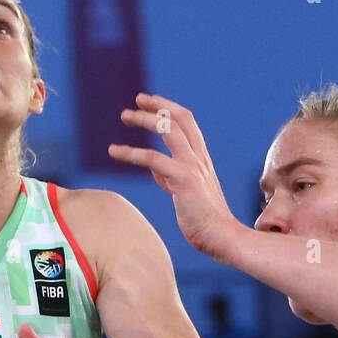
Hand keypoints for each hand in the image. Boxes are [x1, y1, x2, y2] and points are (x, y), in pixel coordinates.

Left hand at [109, 93, 241, 259]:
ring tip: (124, 116)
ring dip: (144, 119)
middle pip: (180, 118)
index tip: (151, 104)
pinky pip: (152, 158)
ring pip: (168, 129)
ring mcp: (192, 166)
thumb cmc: (205, 222)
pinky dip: (130, 152)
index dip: (170, 110)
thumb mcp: (187, 194)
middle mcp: (199, 158)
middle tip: (138, 99)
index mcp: (202, 161)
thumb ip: (172, 178)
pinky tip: (114, 151)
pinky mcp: (183, 179)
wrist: (222, 238)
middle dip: (159, 104)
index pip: (188, 124)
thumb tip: (155, 170)